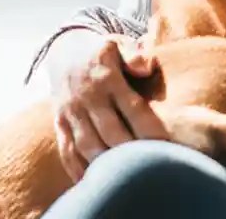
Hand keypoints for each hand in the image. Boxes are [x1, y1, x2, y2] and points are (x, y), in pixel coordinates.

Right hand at [50, 34, 167, 180]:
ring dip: (106, 165)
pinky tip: (93, 183)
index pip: (133, 108)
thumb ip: (135, 55)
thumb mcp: (119, 44)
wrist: (62, 48)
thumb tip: (147, 66)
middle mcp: (87, 96)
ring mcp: (70, 111)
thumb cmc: (103, 51)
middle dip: (132, 153)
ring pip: (88, 145)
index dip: (150, 130)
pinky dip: (78, 169)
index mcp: (106, 77)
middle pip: (111, 132)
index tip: (166, 146)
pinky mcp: (58, 122)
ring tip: (126, 180)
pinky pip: (66, 150)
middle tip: (152, 170)